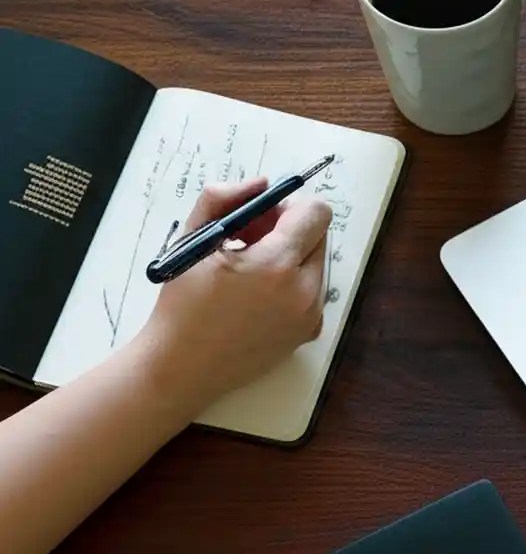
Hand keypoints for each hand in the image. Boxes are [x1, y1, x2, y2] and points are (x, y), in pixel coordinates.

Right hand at [135, 178, 331, 412]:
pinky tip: (255, 296)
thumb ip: (222, 199)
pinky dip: (290, 285)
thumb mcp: (193, 241)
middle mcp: (304, 291)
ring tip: (247, 270)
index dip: (289, 206)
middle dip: (288, 230)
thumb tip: (259, 183)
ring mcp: (310, 316)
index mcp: (276, 265)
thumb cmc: (181, 304)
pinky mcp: (308, 333)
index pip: (316, 213)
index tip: (262, 215)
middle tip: (248, 240)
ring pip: (315, 264)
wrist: (180, 369)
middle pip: (317, 237)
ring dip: (289, 257)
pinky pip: (311, 293)